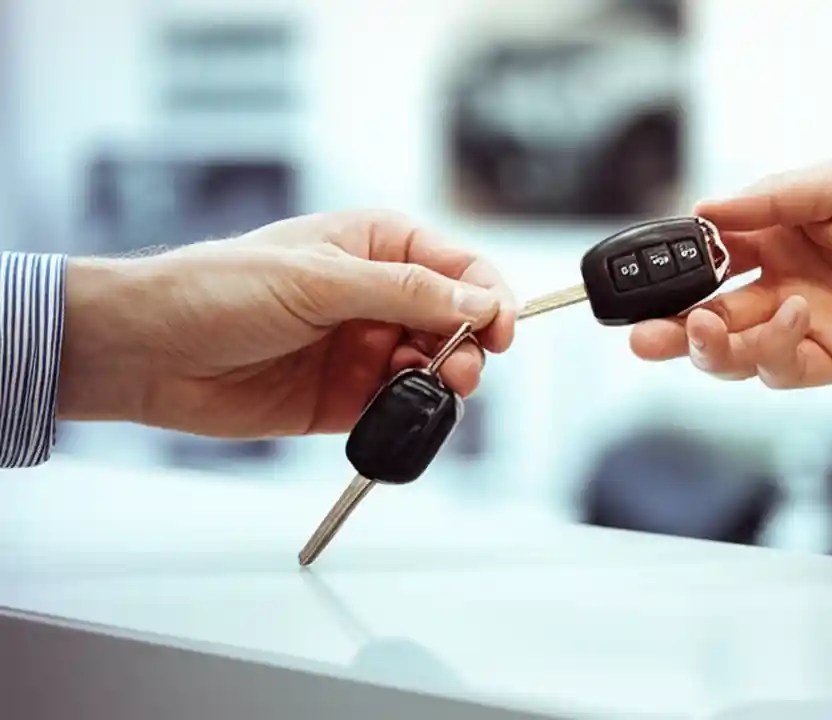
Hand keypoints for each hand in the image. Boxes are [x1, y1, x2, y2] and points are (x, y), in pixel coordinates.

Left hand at [57, 211, 516, 436]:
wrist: (148, 351)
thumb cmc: (217, 290)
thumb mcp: (320, 279)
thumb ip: (407, 293)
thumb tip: (479, 303)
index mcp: (376, 246)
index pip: (459, 267)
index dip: (488, 296)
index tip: (501, 329)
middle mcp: (377, 296)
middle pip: (457, 322)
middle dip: (471, 345)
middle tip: (463, 369)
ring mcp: (363, 348)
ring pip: (434, 368)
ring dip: (444, 380)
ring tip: (435, 389)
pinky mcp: (345, 398)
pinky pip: (398, 408)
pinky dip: (410, 413)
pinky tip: (400, 411)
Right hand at [629, 155, 831, 387]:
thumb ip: (767, 200)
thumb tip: (700, 211)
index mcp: (781, 235)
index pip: (710, 256)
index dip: (673, 268)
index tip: (641, 274)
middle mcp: (785, 283)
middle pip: (707, 315)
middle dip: (667, 329)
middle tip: (638, 337)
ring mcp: (807, 327)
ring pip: (734, 352)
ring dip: (708, 346)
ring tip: (702, 327)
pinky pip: (782, 368)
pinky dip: (773, 346)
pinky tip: (794, 313)